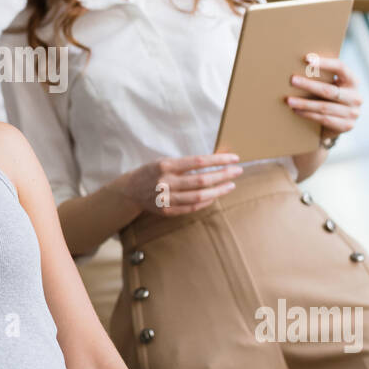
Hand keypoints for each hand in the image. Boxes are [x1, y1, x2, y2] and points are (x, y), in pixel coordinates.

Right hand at [114, 153, 241, 216]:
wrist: (130, 190)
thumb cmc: (153, 172)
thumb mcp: (166, 161)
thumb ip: (188, 162)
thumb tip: (216, 157)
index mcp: (166, 165)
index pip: (198, 162)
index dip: (218, 160)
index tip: (234, 158)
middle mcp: (166, 182)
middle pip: (201, 180)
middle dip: (223, 175)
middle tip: (237, 171)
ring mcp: (167, 198)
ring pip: (199, 196)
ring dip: (218, 190)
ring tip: (231, 185)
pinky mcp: (167, 210)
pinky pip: (191, 207)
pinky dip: (206, 202)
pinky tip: (216, 196)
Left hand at [286, 54, 362, 143]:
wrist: (337, 125)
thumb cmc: (329, 99)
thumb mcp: (331, 86)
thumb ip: (323, 77)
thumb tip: (298, 64)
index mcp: (353, 81)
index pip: (340, 67)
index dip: (324, 63)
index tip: (306, 59)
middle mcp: (356, 97)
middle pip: (329, 90)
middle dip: (308, 85)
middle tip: (292, 80)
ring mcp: (353, 113)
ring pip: (324, 107)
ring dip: (304, 103)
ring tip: (289, 100)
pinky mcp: (346, 126)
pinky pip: (324, 119)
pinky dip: (308, 114)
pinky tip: (296, 110)